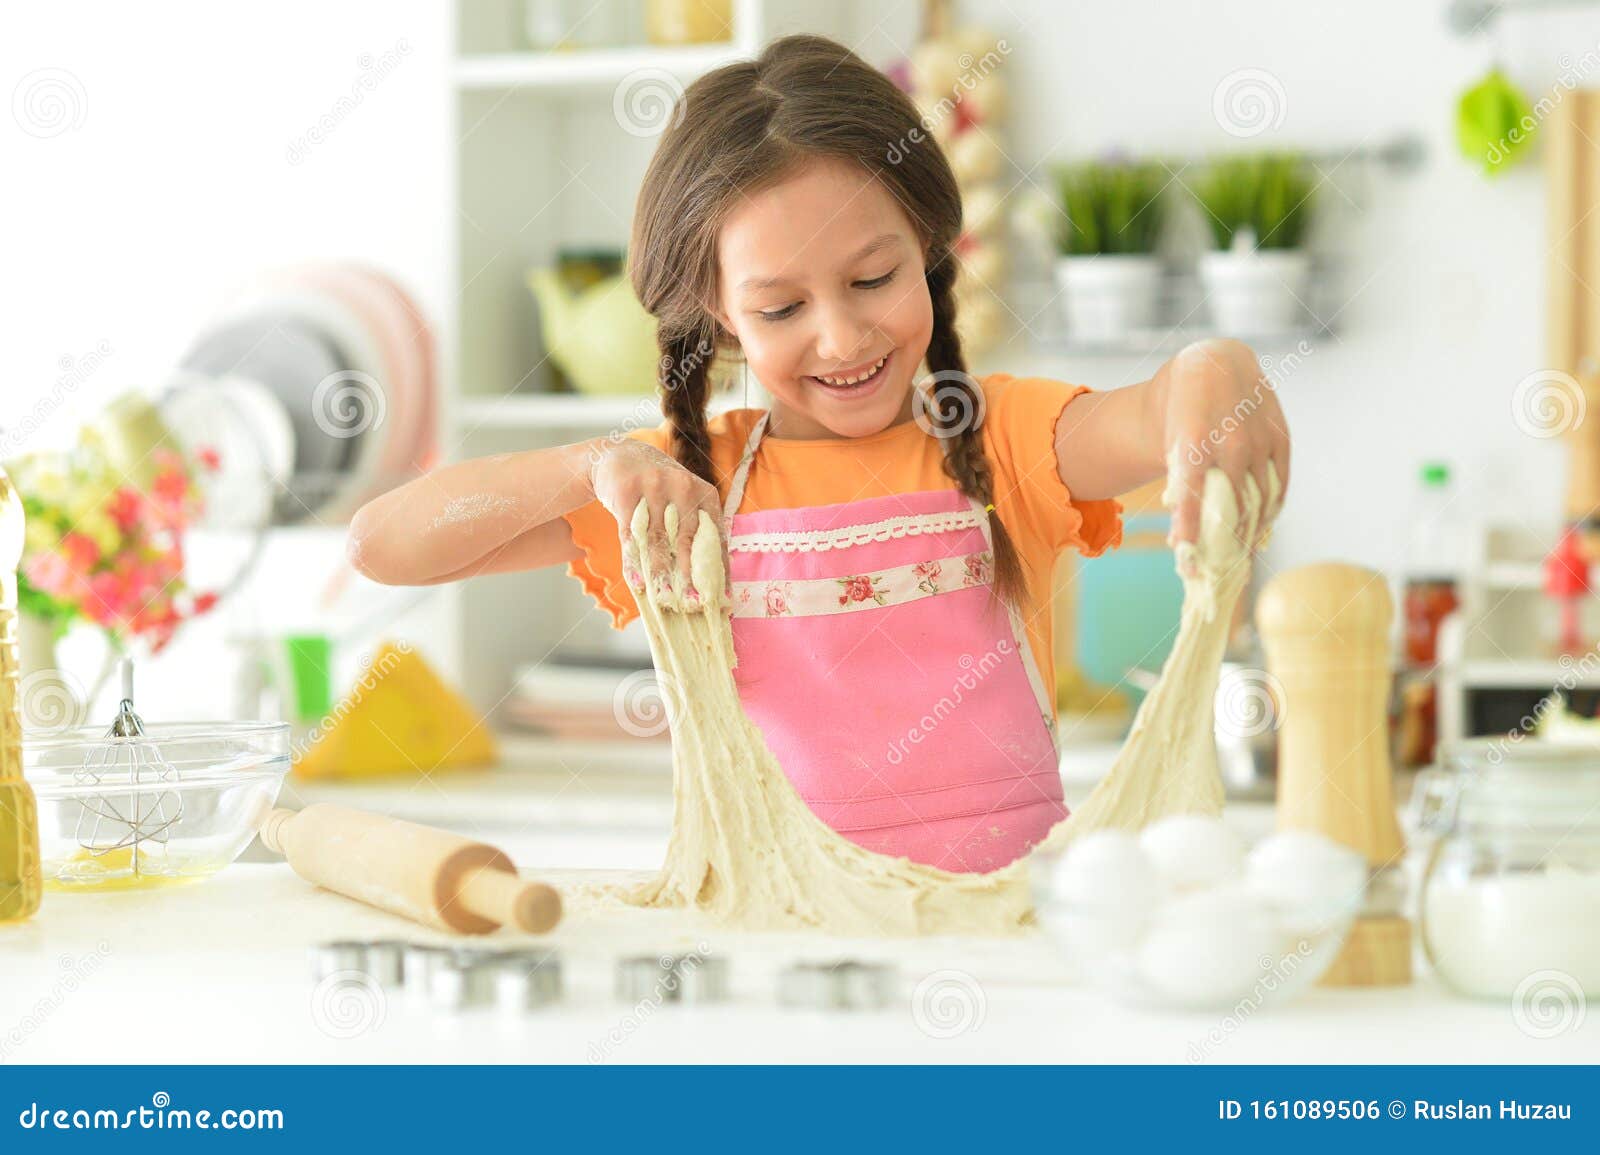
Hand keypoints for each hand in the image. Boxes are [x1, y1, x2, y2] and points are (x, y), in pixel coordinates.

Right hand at [588, 439, 724, 604]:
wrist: (620, 457)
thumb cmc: (659, 492)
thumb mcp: (685, 501)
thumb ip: (698, 532)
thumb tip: (713, 582)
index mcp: (705, 494)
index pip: (715, 537)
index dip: (719, 569)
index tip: (720, 598)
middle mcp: (682, 486)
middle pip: (688, 540)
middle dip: (690, 576)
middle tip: (694, 604)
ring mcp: (653, 487)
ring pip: (658, 541)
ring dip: (660, 575)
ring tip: (665, 601)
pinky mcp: (627, 492)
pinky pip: (631, 535)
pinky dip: (633, 562)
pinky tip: (638, 584)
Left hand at [1159, 339, 1290, 552]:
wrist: (1214, 364)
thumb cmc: (1183, 412)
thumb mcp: (1169, 444)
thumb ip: (1178, 489)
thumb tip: (1182, 542)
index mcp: (1195, 441)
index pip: (1190, 498)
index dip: (1189, 532)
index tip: (1185, 562)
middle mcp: (1231, 441)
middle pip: (1231, 508)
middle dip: (1222, 542)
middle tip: (1214, 566)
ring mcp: (1260, 440)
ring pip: (1259, 501)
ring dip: (1249, 532)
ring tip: (1239, 553)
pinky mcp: (1280, 439)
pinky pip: (1280, 484)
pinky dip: (1272, 511)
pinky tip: (1263, 526)